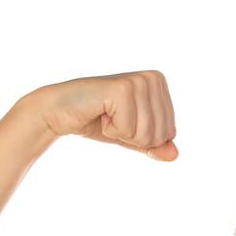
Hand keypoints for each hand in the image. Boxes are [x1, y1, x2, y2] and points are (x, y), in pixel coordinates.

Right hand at [28, 71, 177, 158]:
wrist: (61, 112)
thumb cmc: (98, 121)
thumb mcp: (132, 137)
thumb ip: (155, 145)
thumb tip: (174, 156)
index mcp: (160, 84)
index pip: (169, 133)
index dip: (143, 138)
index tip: (123, 120)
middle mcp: (153, 78)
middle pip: (160, 135)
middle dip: (134, 137)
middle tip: (113, 119)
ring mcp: (138, 81)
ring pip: (146, 134)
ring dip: (122, 133)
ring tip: (106, 115)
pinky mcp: (121, 89)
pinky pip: (129, 130)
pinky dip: (112, 130)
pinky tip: (100, 113)